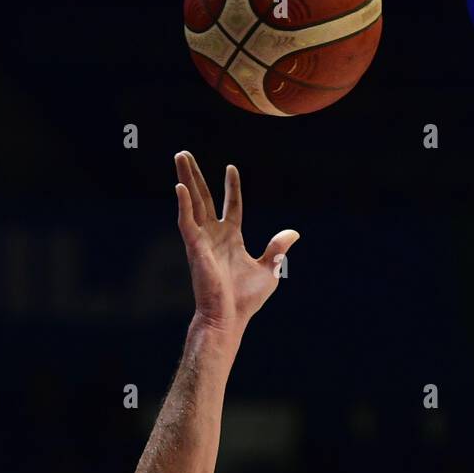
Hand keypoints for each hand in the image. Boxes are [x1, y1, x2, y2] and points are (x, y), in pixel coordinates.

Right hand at [174, 150, 298, 335]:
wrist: (229, 318)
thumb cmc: (245, 300)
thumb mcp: (269, 270)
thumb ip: (277, 249)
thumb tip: (294, 233)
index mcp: (232, 240)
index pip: (231, 206)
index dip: (232, 187)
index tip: (231, 169)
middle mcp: (215, 236)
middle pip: (205, 198)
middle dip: (196, 176)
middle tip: (185, 155)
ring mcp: (203, 240)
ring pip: (193, 203)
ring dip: (186, 179)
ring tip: (180, 156)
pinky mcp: (194, 248)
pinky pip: (186, 222)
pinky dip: (183, 204)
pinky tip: (180, 186)